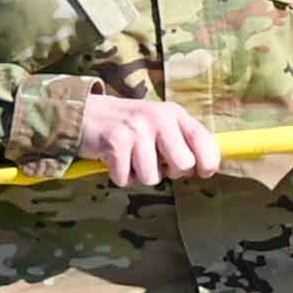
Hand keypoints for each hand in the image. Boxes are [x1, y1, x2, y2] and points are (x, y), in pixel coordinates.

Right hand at [77, 90, 221, 186]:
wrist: (84, 114)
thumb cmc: (129, 126)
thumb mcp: (161, 124)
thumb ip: (183, 141)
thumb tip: (207, 167)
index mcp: (175, 114)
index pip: (205, 142)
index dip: (208, 164)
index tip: (202, 172)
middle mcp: (159, 118)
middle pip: (184, 164)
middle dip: (171, 172)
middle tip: (155, 162)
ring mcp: (137, 128)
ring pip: (152, 177)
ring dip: (140, 175)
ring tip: (131, 158)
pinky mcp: (115, 141)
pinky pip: (126, 178)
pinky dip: (120, 176)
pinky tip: (115, 160)